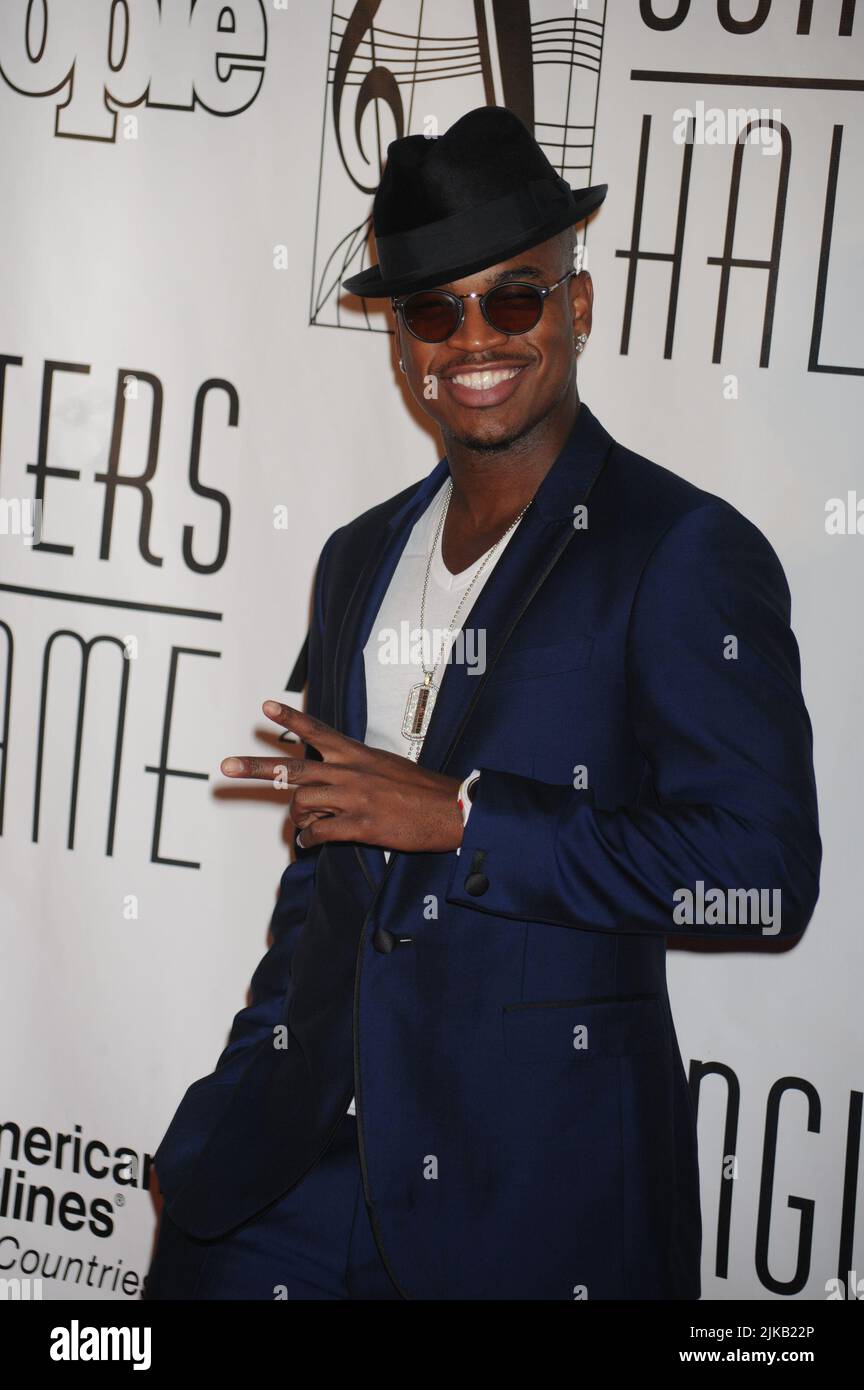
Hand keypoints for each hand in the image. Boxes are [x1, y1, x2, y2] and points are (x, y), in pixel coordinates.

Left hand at [220, 700, 464, 852]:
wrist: (452, 810)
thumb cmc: (421, 790)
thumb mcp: (387, 766)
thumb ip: (356, 769)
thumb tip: (331, 780)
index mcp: (357, 755)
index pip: (318, 730)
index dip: (290, 718)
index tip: (264, 707)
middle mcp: (350, 772)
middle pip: (293, 768)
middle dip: (256, 767)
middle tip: (226, 766)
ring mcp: (354, 799)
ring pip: (303, 804)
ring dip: (297, 819)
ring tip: (305, 828)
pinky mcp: (361, 826)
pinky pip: (321, 833)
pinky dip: (310, 840)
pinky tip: (310, 844)